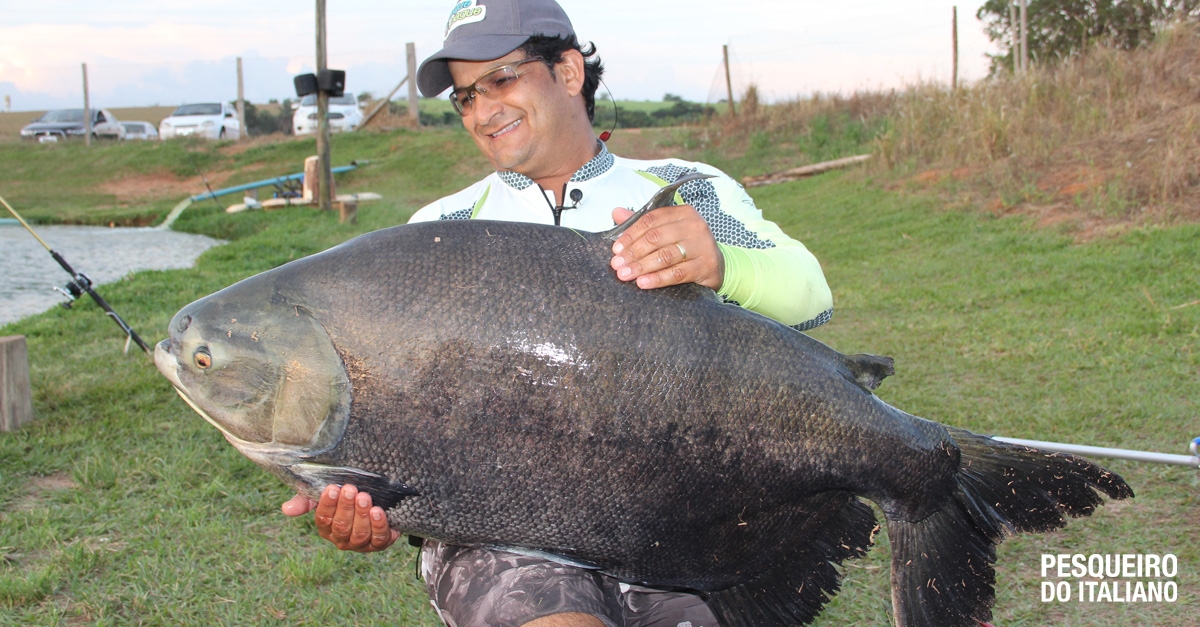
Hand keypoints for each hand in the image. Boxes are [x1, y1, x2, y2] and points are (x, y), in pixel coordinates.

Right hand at [281, 485, 398, 552]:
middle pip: (341, 527)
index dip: (327, 505)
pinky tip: (378, 511)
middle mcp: (341, 539)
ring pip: (359, 534)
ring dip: (362, 515)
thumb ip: (307, 500)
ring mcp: (360, 544)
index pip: (323, 519)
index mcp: (326, 528)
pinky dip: (378, 525)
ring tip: (364, 497)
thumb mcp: (328, 493)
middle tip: (351, 489)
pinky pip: (379, 538)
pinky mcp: (380, 543)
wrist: (380, 498)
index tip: (332, 488)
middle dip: (346, 507)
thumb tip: (286, 509)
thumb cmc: (348, 496)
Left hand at [610, 205, 723, 290]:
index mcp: (682, 213)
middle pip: (656, 237)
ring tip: (625, 275)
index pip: (651, 220)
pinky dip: (658, 278)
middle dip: (633, 252)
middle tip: (617, 265)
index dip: (631, 234)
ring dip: (642, 266)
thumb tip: (616, 213)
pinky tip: (643, 283)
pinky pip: (677, 273)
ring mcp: (702, 245)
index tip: (616, 249)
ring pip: (665, 255)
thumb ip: (643, 224)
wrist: (717, 266)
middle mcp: (694, 225)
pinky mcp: (706, 265)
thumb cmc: (687, 247)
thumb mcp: (668, 231)